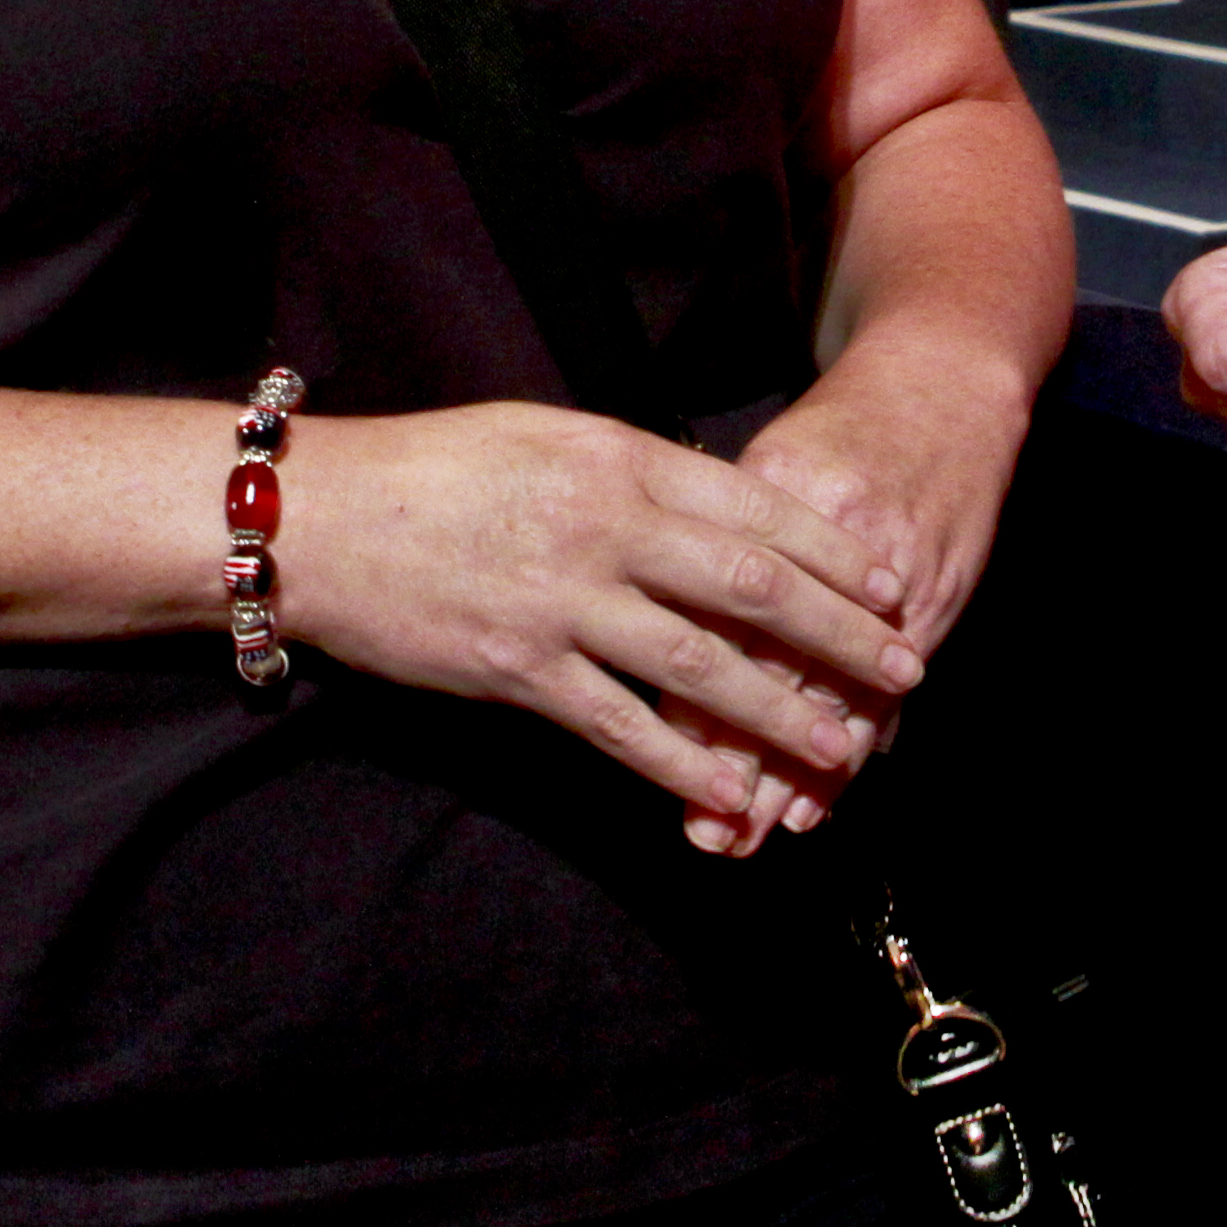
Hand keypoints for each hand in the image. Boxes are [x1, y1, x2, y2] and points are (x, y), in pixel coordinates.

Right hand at [281, 400, 925, 849]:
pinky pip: (619, 727)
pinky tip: (732, 790)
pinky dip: (683, 763)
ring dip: (782, 710)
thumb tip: (716, 498)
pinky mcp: (517, 670)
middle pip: (751, 587)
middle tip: (906, 668)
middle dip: (840, 634)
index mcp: (617, 459)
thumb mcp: (547, 436)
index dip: (833, 552)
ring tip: (846, 745)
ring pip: (701, 666)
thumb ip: (633, 470)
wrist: (321, 517)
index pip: (755, 507)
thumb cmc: (436, 470)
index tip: (891, 582)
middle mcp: (602, 526)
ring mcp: (561, 601)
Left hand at [664, 332, 1039, 850]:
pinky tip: (823, 798)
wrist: (945, 385)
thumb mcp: (764, 461)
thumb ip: (710, 534)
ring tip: (752, 835)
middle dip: (737, 755)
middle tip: (702, 830)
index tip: (652, 761)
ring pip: (831, 688)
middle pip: (772, 662)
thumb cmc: (837, 430)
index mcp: (767, 491)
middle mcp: (828, 536)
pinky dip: (856, 746)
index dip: (685, 693)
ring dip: (793, 771)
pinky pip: (887, 687)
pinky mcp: (935, 595)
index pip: (716, 609)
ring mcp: (889, 572)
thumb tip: (645, 611)